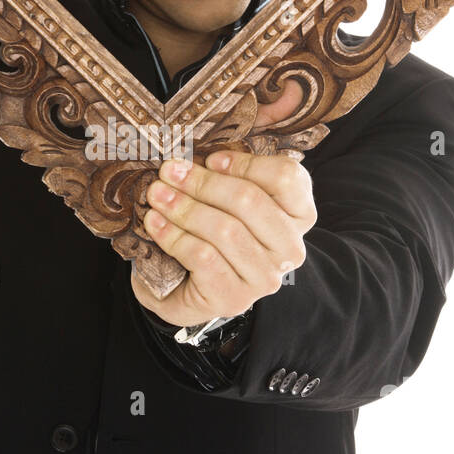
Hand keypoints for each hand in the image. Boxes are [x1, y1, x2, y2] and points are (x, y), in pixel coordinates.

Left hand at [130, 147, 316, 326]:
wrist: (189, 291)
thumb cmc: (211, 236)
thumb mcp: (226, 201)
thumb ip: (225, 176)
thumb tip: (191, 156)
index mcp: (298, 215)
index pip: (286, 177)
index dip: (246, 163)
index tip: (210, 159)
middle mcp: (290, 249)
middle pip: (250, 201)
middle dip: (203, 183)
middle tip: (169, 172)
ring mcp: (265, 277)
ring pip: (225, 230)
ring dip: (184, 208)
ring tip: (157, 194)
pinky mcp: (234, 298)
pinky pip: (203, 256)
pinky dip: (174, 236)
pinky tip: (155, 223)